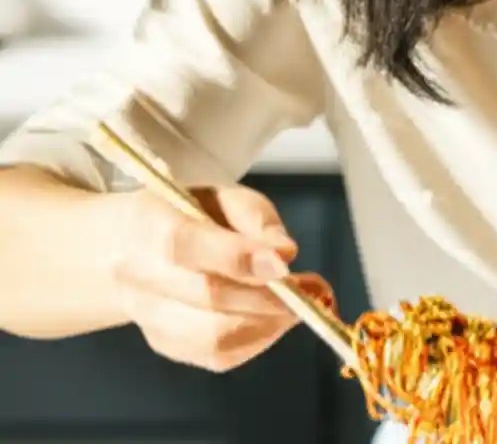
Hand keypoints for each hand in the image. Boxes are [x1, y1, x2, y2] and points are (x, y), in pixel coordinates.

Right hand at [104, 185, 334, 371]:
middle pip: (208, 296)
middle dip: (271, 298)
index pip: (187, 245)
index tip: (285, 266)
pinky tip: (275, 318)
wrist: (129, 248)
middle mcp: (139, 276)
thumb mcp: (223, 197)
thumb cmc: (188, 216)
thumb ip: (256, 218)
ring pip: (215, 336)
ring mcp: (148, 317)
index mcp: (149, 226)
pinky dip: (258, 338)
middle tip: (314, 290)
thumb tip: (285, 254)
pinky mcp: (165, 344)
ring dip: (270, 323)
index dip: (238, 259)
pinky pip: (218, 354)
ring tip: (301, 304)